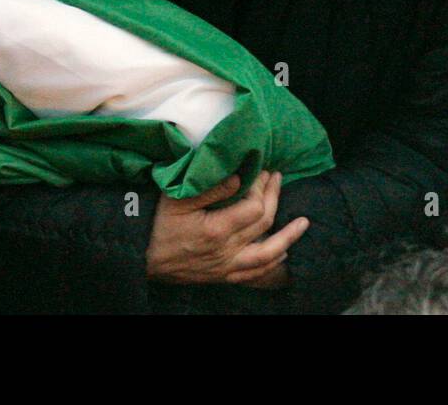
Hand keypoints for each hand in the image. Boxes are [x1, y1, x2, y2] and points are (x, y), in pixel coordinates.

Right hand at [145, 170, 309, 285]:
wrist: (144, 258)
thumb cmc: (159, 224)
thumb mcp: (177, 198)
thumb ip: (210, 188)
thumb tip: (239, 178)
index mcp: (216, 230)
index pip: (253, 207)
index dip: (261, 187)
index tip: (262, 171)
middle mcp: (227, 251)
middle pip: (264, 224)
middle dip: (274, 196)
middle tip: (277, 177)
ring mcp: (227, 267)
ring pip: (268, 255)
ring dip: (288, 238)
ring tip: (303, 224)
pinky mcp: (225, 276)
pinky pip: (255, 275)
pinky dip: (273, 265)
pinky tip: (284, 253)